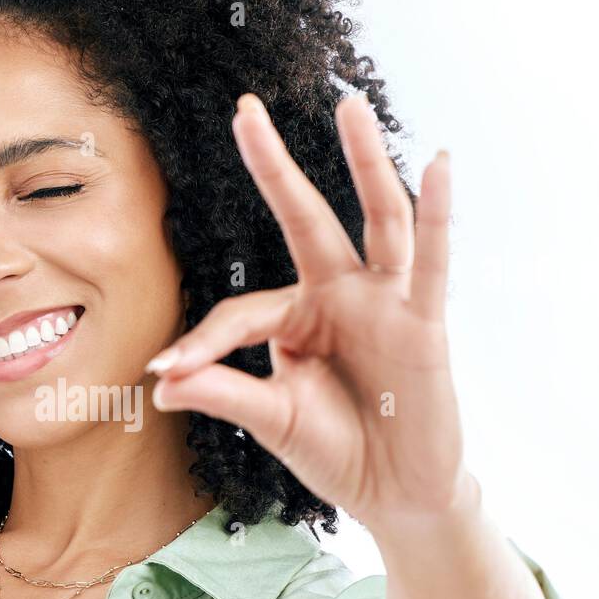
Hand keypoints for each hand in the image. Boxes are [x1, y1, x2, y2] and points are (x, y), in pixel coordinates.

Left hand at [146, 92, 466, 532]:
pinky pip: (430, 263)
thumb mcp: (271, 420)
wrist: (396, 493)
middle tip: (244, 109)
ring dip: (364, 164)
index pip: (240, 314)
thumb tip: (160, 382)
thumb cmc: (334, 451)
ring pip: (376, 221)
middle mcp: (338, 296)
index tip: (163, 369)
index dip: (202, 342)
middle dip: (274, 167)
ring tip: (348, 105)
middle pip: (303, 219)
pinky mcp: (424, 323)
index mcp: (295, 320)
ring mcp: (384, 304)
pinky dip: (437, 215)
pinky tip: (438, 164)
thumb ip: (223, 394)